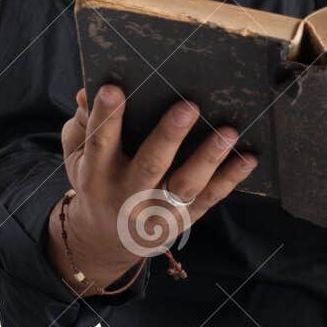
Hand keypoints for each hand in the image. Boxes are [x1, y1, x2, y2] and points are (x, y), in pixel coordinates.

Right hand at [48, 83, 258, 293]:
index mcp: (95, 174)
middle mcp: (126, 195)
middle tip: (188, 106)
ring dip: (209, 157)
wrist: (107, 238)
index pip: (100, 143)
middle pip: (149, 165)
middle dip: (169, 136)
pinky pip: (210, 198)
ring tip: (228, 132)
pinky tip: (249, 158)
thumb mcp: (77, 155)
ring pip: (185, 184)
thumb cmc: (96, 180)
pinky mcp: (182, 219)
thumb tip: (87, 92)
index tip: (114, 88)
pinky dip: (231, 179)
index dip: (106, 117)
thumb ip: (83, 124)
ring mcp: (157, 211)